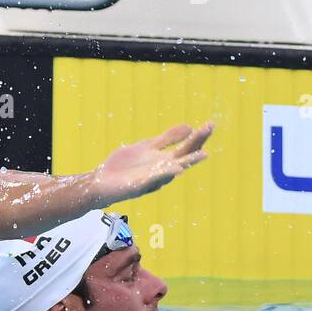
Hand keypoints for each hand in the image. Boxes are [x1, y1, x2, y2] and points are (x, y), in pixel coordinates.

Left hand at [94, 121, 213, 203]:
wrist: (100, 182)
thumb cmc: (125, 165)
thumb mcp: (147, 147)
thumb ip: (166, 139)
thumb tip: (190, 127)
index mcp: (165, 160)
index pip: (186, 147)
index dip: (198, 137)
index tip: (210, 124)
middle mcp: (162, 171)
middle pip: (183, 157)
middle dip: (196, 144)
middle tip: (208, 129)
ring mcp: (151, 180)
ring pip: (172, 172)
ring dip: (187, 163)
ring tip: (203, 154)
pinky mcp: (137, 187)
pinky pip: (152, 181)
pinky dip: (164, 175)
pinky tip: (176, 169)